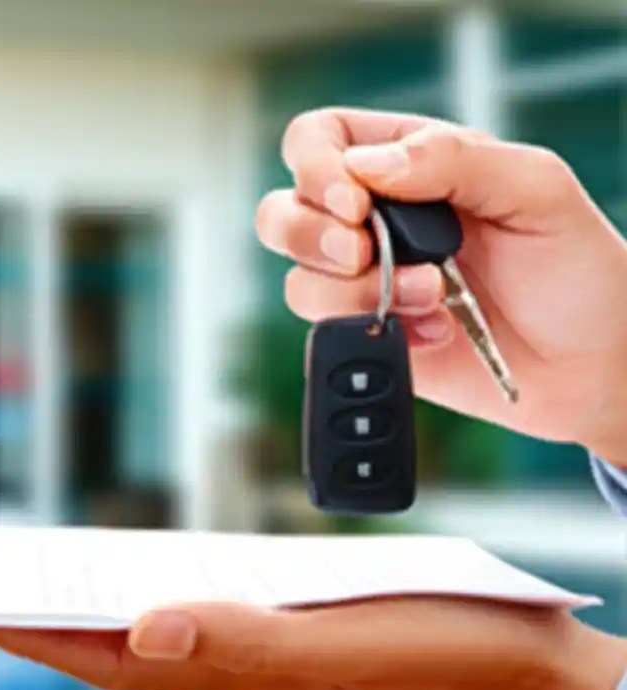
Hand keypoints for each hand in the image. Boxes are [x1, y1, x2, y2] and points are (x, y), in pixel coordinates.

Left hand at [0, 598, 626, 689]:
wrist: (534, 686)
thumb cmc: (453, 667)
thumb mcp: (345, 648)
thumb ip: (247, 642)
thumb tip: (139, 627)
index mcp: (232, 673)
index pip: (98, 655)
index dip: (25, 633)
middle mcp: (234, 668)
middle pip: (109, 644)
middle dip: (36, 616)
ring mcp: (262, 655)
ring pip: (148, 630)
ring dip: (86, 604)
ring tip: (34, 574)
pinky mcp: (296, 636)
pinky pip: (199, 613)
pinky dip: (152, 590)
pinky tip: (146, 575)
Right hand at [256, 108, 626, 464]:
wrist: (593, 365)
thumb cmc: (576, 268)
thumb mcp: (538, 188)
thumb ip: (454, 159)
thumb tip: (368, 167)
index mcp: (406, 162)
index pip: (319, 140)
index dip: (317, 168)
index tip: (356, 202)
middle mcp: (373, 218)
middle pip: (280, 210)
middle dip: (311, 235)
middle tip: (362, 253)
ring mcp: (365, 280)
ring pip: (298, 277)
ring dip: (357, 291)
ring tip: (430, 296)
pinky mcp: (367, 334)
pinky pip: (327, 331)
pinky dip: (376, 330)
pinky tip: (432, 331)